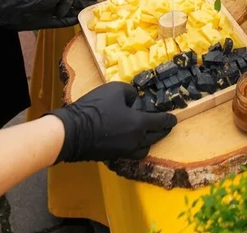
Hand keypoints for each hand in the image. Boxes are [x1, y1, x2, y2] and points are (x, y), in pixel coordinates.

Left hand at [0, 0, 98, 30]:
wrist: (16, 6)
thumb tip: (72, 8)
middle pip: (75, 1)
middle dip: (86, 3)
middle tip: (98, 8)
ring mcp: (53, 10)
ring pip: (70, 12)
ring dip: (80, 13)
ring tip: (91, 16)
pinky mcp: (48, 21)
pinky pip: (63, 22)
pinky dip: (71, 22)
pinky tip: (78, 22)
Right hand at [47, 83, 176, 163]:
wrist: (71, 132)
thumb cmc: (95, 108)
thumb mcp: (115, 90)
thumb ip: (130, 93)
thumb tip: (135, 99)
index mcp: (139, 124)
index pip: (161, 122)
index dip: (169, 120)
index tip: (174, 119)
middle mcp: (135, 140)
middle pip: (155, 137)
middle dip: (162, 131)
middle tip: (165, 126)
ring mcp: (124, 151)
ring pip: (144, 149)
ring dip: (149, 141)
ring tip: (148, 134)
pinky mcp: (113, 156)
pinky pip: (131, 153)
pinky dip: (135, 147)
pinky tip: (130, 140)